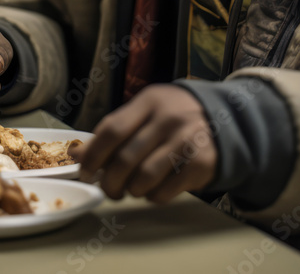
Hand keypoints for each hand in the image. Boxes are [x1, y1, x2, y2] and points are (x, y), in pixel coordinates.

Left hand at [72, 84, 216, 202]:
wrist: (223, 121)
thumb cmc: (172, 118)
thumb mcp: (144, 114)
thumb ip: (112, 131)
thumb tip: (76, 154)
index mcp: (149, 101)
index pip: (112, 129)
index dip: (93, 155)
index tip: (84, 172)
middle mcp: (169, 119)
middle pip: (126, 159)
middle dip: (110, 181)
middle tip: (109, 189)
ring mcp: (187, 141)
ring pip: (144, 178)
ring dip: (131, 190)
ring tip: (132, 188)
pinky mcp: (200, 164)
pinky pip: (164, 191)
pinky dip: (152, 197)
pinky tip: (153, 189)